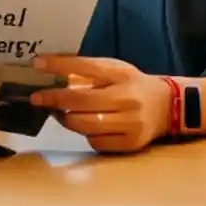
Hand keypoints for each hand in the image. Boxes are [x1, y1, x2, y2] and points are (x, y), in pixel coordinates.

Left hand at [29, 55, 171, 153]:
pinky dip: (85, 134)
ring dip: (65, 119)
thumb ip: (87, 71)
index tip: (37, 63)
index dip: (59, 65)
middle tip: (37, 97)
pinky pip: (96, 142)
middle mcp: (127, 98)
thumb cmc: (132, 85)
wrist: (168, 106)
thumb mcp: (114, 70)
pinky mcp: (130, 143)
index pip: (86, 66)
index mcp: (121, 74)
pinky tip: (86, 126)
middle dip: (54, 99)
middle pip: (81, 100)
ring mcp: (130, 123)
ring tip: (59, 112)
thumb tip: (49, 71)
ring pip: (85, 125)